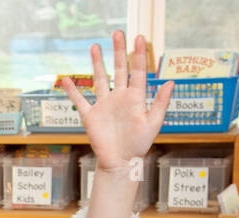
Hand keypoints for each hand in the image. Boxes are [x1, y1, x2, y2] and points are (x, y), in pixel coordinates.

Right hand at [62, 31, 171, 173]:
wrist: (121, 163)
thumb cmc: (139, 145)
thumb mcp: (153, 123)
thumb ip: (160, 102)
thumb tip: (171, 81)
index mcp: (135, 98)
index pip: (137, 71)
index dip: (138, 54)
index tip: (138, 38)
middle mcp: (119, 98)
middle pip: (119, 69)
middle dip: (118, 51)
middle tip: (118, 33)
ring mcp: (104, 105)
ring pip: (100, 79)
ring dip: (97, 63)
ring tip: (94, 46)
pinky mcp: (91, 116)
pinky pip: (80, 101)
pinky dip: (73, 91)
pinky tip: (67, 80)